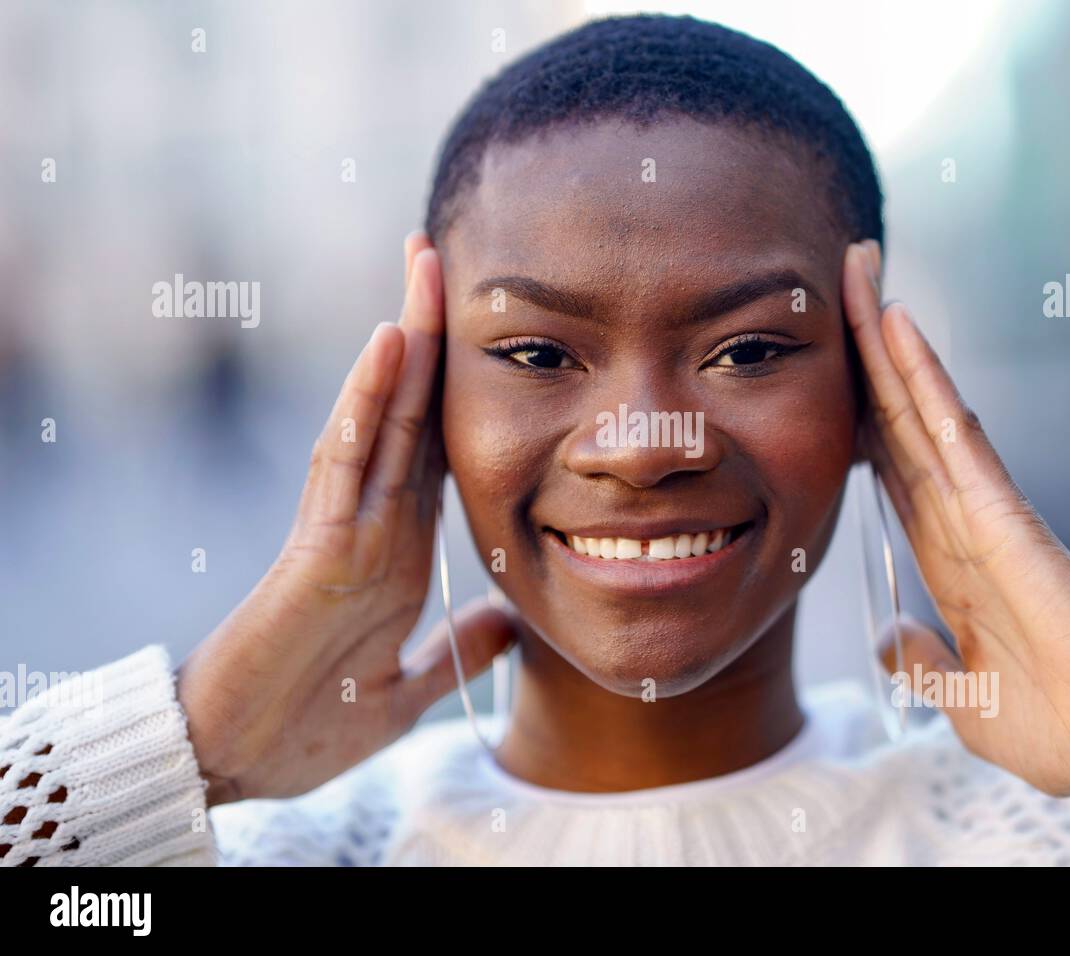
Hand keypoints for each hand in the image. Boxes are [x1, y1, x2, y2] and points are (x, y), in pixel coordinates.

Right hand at [176, 233, 514, 806]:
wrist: (241, 767)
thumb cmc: (308, 726)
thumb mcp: (407, 687)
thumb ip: (455, 650)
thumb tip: (509, 624)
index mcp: (399, 548)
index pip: (438, 448)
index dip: (465, 387)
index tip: (496, 330)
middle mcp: (375, 522)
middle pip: (413, 411)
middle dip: (432, 333)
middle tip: (446, 254)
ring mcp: (346, 527)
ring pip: (379, 415)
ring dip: (404, 341)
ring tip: (424, 264)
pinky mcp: (320, 550)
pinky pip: (345, 461)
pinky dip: (365, 401)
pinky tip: (387, 344)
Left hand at [843, 241, 1069, 809]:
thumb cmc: (1051, 727)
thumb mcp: (962, 695)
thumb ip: (923, 659)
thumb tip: (889, 638)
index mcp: (943, 556)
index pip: (886, 465)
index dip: (854, 410)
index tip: (821, 362)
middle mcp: (955, 518)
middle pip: (896, 417)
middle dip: (864, 349)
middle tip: (840, 274)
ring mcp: (978, 509)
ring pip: (920, 407)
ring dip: (886, 341)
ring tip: (859, 271)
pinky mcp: (1002, 516)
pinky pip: (955, 433)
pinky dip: (926, 380)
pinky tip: (900, 327)